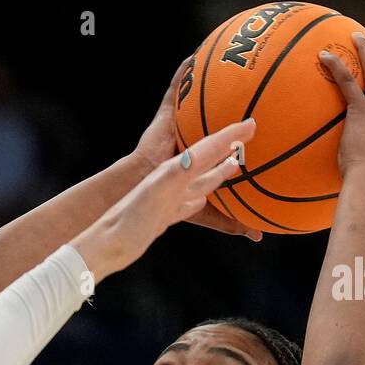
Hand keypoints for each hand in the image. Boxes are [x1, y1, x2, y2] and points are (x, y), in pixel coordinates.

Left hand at [74, 119, 255, 281]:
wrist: (110, 241)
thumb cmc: (131, 216)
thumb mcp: (158, 191)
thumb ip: (180, 173)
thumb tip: (200, 157)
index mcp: (176, 170)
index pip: (209, 147)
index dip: (230, 135)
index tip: (253, 122)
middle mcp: (176, 179)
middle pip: (208, 159)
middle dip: (227, 147)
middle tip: (252, 134)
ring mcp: (172, 197)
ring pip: (203, 180)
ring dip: (220, 171)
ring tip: (238, 164)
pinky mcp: (167, 214)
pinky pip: (194, 202)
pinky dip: (206, 197)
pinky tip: (210, 198)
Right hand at [135, 59, 262, 241]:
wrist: (142, 192)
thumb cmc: (167, 204)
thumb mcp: (206, 212)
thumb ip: (230, 221)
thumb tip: (258, 237)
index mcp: (201, 163)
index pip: (224, 150)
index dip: (239, 142)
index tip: (261, 134)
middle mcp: (191, 142)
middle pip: (213, 121)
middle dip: (231, 108)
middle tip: (254, 95)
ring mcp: (178, 128)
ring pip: (196, 102)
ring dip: (207, 83)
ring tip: (226, 61)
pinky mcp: (166, 117)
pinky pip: (175, 91)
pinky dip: (183, 74)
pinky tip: (194, 56)